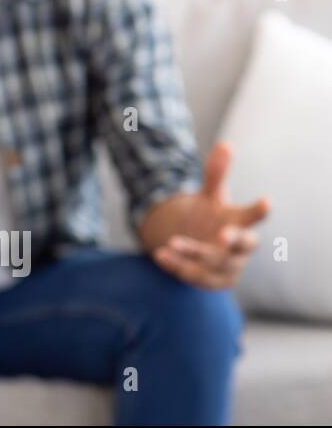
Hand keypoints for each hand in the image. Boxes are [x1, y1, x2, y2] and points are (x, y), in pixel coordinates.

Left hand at [146, 142, 270, 288]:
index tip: (266, 200)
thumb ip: (216, 173)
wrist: (200, 246)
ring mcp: (227, 267)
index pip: (254, 218)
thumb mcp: (211, 195)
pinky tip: (160, 255)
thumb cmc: (212, 217)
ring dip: (193, 254)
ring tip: (170, 243)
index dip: (259, 210)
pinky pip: (195, 276)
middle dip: (231, 241)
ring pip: (214, 263)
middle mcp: (239, 248)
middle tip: (222, 235)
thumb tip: (225, 145)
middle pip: (239, 246)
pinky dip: (177, 266)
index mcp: (241, 224)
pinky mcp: (212, 281)